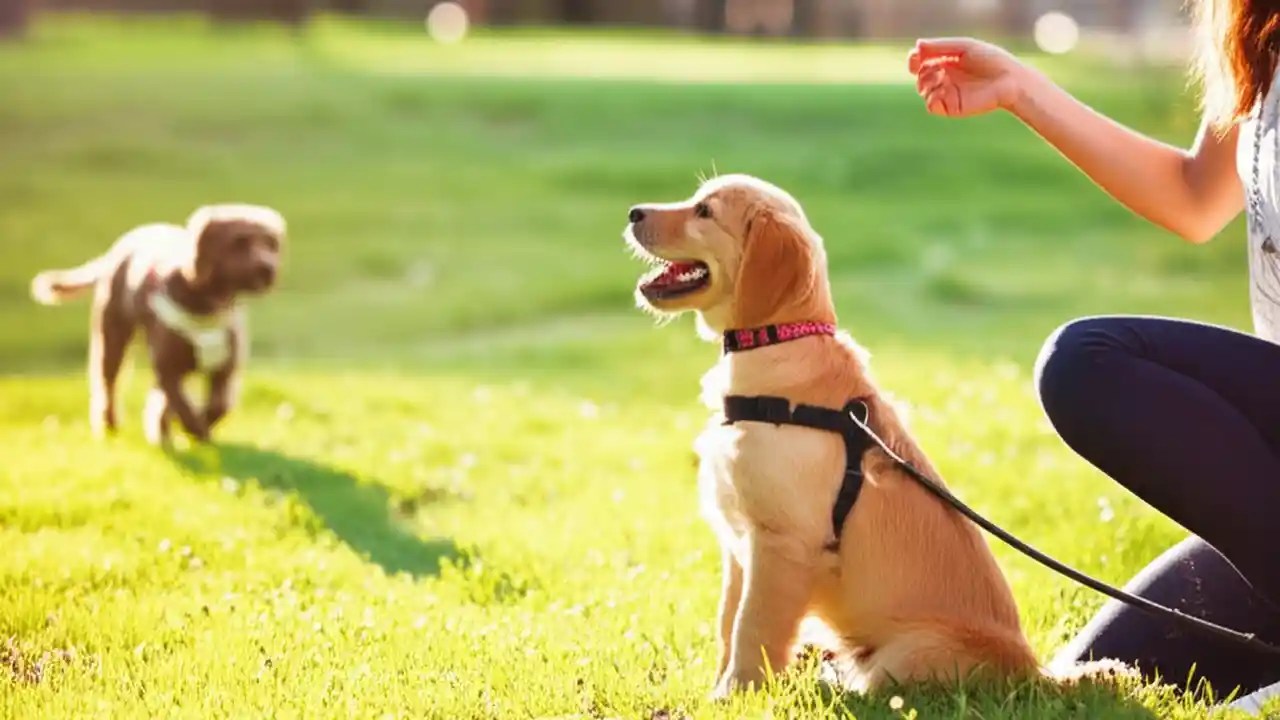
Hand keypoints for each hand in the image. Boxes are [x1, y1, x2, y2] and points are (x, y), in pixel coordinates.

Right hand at [907, 38, 1028, 117]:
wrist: (1008, 80)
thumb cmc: (990, 60)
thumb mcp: (964, 47)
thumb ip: (940, 46)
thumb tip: (917, 45)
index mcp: (947, 62)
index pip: (921, 62)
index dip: (914, 59)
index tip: (915, 56)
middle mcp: (945, 78)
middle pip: (919, 76)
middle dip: (922, 70)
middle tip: (937, 67)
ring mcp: (947, 94)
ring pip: (922, 91)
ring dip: (926, 82)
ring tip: (941, 77)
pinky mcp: (951, 108)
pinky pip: (930, 105)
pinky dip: (932, 96)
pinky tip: (943, 89)